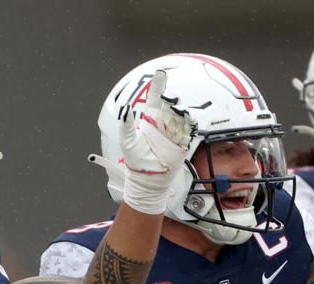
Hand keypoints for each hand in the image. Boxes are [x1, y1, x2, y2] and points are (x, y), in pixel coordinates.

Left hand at [118, 68, 197, 213]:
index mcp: (150, 120)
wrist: (147, 178)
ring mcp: (173, 133)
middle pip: (170, 106)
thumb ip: (126, 125)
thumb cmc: (136, 160)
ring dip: (180, 111)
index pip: (155, 99)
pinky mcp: (181, 143)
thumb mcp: (128, 141)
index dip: (158, 86)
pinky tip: (186, 120)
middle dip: (171, 100)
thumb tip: (125, 109)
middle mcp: (163, 124)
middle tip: (169, 97)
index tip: (161, 74)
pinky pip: (187, 131)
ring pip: (180, 117)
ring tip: (177, 110)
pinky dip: (188, 124)